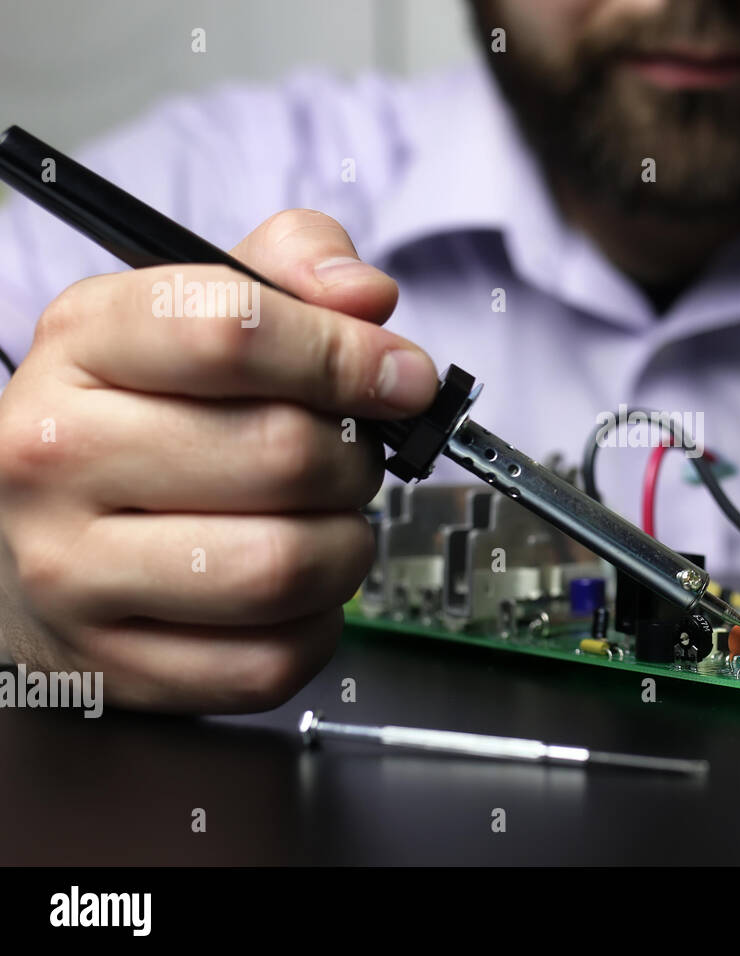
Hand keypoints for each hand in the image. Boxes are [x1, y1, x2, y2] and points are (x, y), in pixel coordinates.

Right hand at [0, 210, 437, 711]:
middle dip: (354, 458)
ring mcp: (75, 573)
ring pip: (286, 566)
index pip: (234, 331)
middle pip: (282, 454)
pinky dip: (317, 624)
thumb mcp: (191, 308)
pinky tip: (293, 591)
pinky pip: (274, 658)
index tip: (401, 377)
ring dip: (346, 544)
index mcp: (82, 345)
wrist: (28, 537)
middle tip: (349, 457)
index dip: (347, 354)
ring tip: (325, 522)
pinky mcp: (117, 665)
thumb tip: (365, 297)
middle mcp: (56, 458)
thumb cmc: (137, 417)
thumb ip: (289, 269)